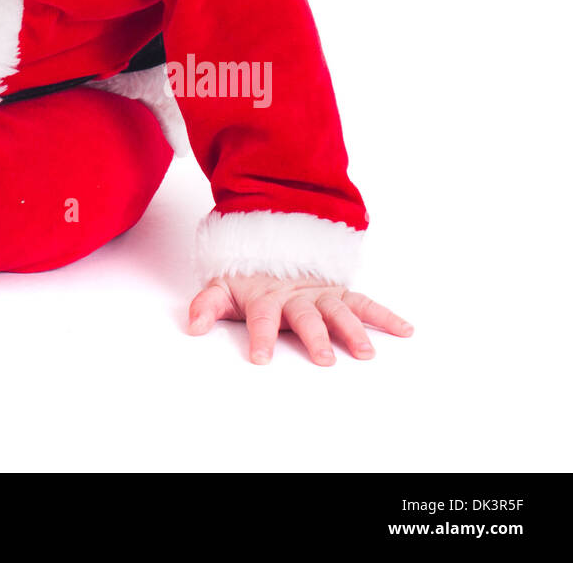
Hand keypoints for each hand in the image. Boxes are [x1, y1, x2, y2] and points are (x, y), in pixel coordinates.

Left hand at [187, 272, 413, 364]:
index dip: (260, 336)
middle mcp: (295, 294)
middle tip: (323, 359)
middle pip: (305, 316)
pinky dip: (384, 315)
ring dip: (352, 330)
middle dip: (314, 337)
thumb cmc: (246, 276)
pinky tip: (405, 330)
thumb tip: (192, 327)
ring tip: (365, 353)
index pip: (262, 317)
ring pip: (338, 310)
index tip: (260, 358)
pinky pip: (364, 302)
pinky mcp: (338, 291)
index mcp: (265, 295)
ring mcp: (319, 292)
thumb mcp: (222, 286)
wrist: (269, 238)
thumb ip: (206, 305)